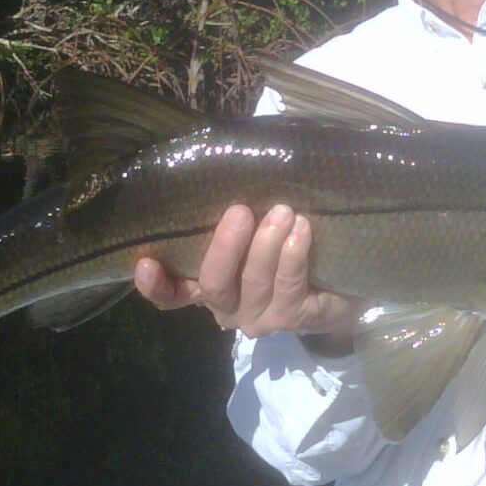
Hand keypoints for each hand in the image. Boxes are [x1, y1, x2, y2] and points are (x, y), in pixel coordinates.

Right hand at [133, 204, 362, 348]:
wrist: (339, 284)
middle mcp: (228, 308)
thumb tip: (222, 166)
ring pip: (254, 284)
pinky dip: (293, 255)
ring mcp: (259, 317)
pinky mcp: (292, 319)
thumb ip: (230, 217)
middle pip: (214, 285)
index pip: (171, 295)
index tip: (147, 261)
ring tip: (282, 212)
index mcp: (207, 287)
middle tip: (240, 211)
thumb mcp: (251, 231)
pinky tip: (301, 229)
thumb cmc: (283, 247)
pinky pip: (289, 286)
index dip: (156, 284)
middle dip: (225, 247)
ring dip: (267, 244)